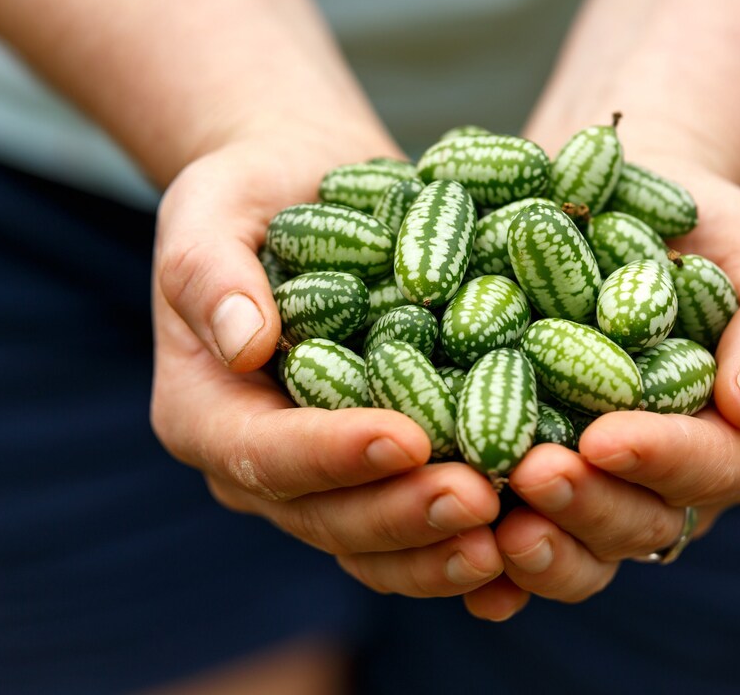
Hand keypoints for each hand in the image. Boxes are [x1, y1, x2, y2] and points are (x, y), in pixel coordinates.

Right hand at [150, 129, 504, 597]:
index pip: (263, 452)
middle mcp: (262, 464)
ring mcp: (327, 475)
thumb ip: (213, 274)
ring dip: (444, 544)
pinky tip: (533, 530)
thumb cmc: (249, 193)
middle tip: (481, 500)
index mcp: (206, 412)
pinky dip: (471, 534)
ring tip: (515, 532)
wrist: (304, 194)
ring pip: (379, 541)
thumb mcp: (212, 210)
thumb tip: (246, 343)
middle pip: (329, 515)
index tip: (407, 438)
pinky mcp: (384, 469)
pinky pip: (422, 519)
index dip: (332, 454)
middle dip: (405, 513)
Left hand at [462, 165, 739, 619]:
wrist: (622, 219)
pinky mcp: (546, 493)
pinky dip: (495, 567)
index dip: (662, 458)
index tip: (606, 438)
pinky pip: (523, 546)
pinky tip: (461, 555)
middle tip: (531, 473)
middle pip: (641, 522)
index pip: (712, 465)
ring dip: (539, 548)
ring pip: (582, 551)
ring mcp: (606, 495)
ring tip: (487, 521)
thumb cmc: (706, 234)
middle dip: (587, 504)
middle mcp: (675, 486)